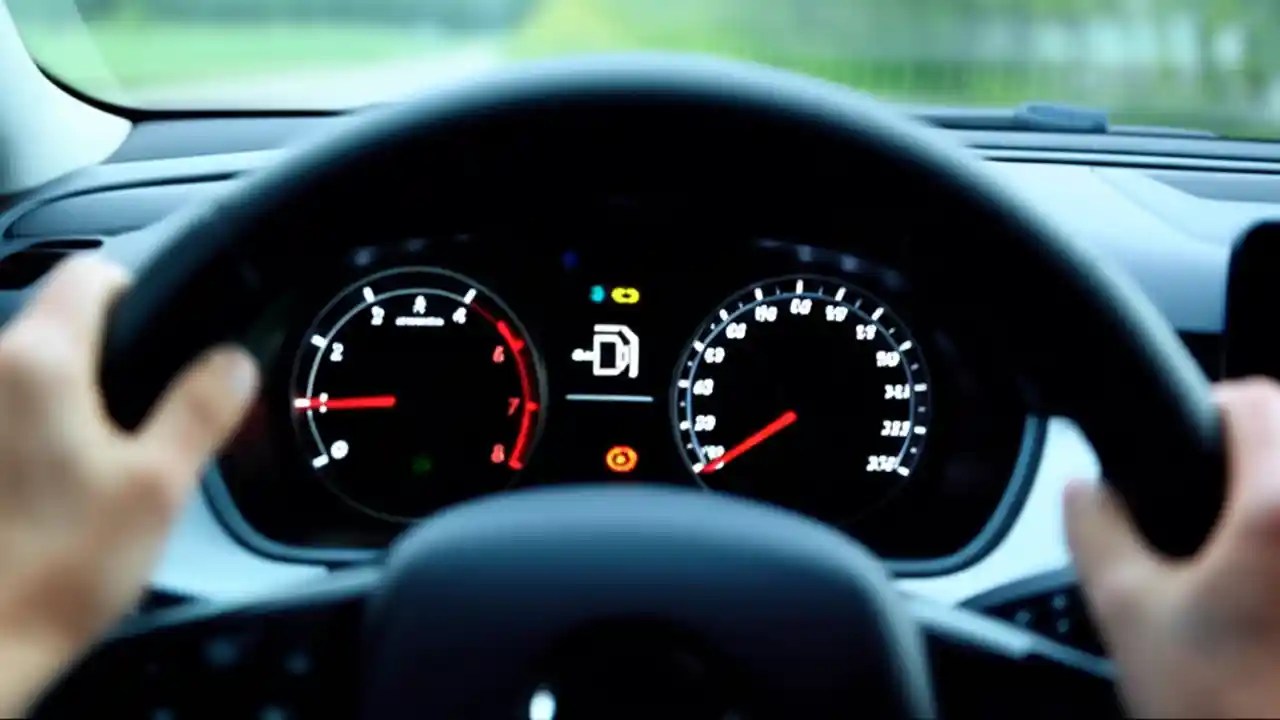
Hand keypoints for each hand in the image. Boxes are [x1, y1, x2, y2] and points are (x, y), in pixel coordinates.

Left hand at [0, 257, 257, 715]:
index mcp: (39, 363)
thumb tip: (233, 363)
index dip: (139, 291)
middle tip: (145, 419)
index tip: (162, 330)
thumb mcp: (160, 485)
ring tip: (101, 466)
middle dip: (109, 357)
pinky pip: (10, 416)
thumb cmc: (57, 568)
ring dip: (69, 400)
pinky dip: (36, 433)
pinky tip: (58, 490)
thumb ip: (203, 408)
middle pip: (59, 323)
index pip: (91, 273)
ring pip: (31, 374)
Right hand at [1067, 378, 1279, 717]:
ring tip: (1236, 557)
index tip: (1183, 445)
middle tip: (1204, 506)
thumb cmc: (1226, 710)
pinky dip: (1277, 547)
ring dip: (1265, 506)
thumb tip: (1084, 494)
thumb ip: (1095, 531)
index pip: (1254, 400)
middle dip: (1242, 461)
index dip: (1207, 411)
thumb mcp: (1125, 611)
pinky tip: (1262, 596)